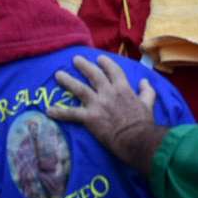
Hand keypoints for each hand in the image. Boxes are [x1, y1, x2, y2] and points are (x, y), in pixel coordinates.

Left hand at [50, 55, 162, 172]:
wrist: (136, 139)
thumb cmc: (143, 123)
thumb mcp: (149, 103)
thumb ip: (147, 91)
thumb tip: (145, 82)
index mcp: (123, 88)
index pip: (113, 70)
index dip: (105, 63)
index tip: (99, 58)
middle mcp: (108, 92)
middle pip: (93, 74)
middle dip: (83, 65)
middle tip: (75, 60)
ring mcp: (97, 104)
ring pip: (79, 89)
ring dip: (67, 81)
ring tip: (58, 74)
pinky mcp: (89, 118)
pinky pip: (71, 114)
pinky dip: (59, 112)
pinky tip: (48, 110)